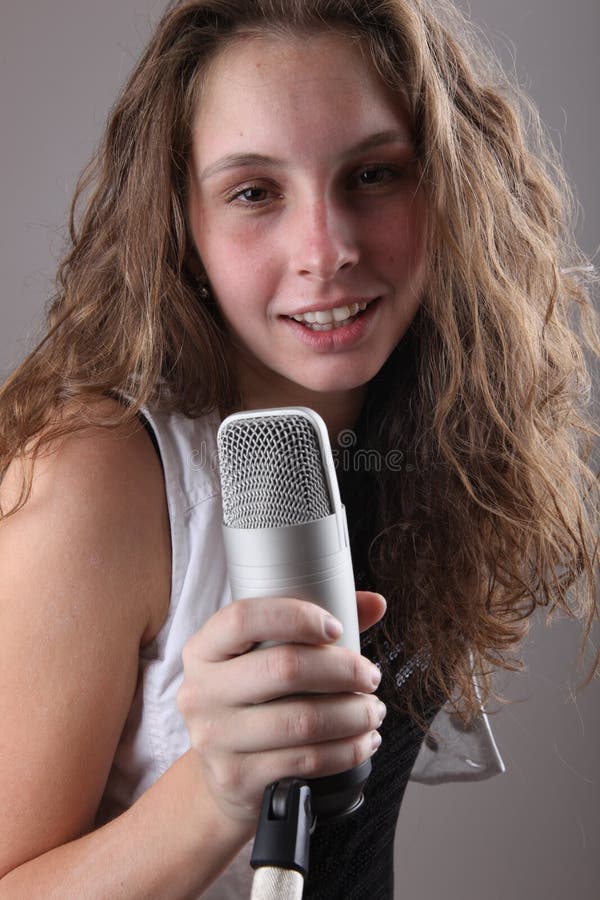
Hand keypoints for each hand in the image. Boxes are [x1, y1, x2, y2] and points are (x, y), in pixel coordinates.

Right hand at [177, 592, 386, 824]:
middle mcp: (202, 691)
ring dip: (353, 714)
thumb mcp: (266, 657)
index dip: (296, 617)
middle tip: (370, 676)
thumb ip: (315, 625)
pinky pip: (307, 760)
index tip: (335, 628)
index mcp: (205, 649)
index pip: (243, 618)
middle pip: (284, 668)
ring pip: (303, 720)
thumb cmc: (254, 702)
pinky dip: (347, 750)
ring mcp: (215, 738)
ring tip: (372, 710)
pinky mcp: (238, 777)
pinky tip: (362, 741)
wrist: (222, 775)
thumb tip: (374, 604)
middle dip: (343, 670)